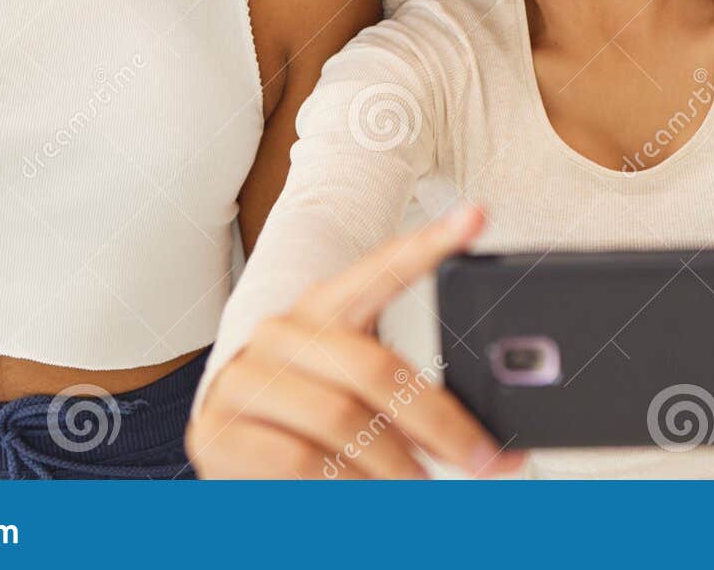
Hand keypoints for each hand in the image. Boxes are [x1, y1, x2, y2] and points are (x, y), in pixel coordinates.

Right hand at [187, 204, 525, 478]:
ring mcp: (248, 378)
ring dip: (395, 465)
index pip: (381, 267)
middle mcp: (284, 331)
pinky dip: (346, 487)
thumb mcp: (362, 391)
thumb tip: (493, 440)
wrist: (228, 444)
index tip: (475, 217)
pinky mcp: (219, 430)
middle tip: (481, 458)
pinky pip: (299, 461)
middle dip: (439, 422)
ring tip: (423, 486)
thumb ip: (413, 399)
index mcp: (325, 306)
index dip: (427, 243)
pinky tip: (367, 497)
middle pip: (375, 367)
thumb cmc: (313, 413)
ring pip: (341, 419)